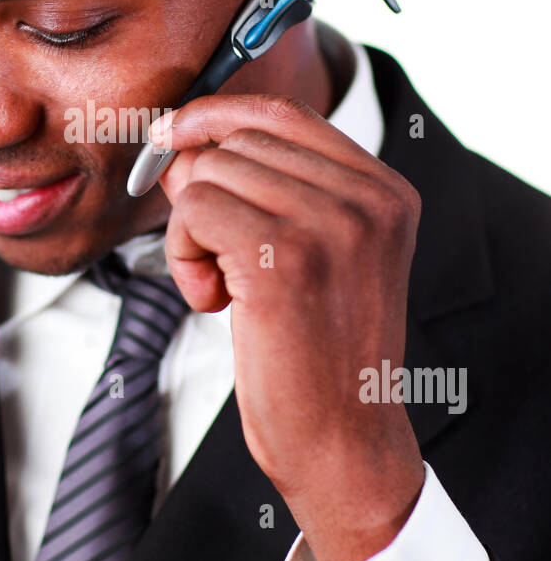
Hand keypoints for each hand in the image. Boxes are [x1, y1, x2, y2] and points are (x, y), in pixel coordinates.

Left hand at [149, 93, 424, 560]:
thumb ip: (260, 191)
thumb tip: (179, 143)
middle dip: (202, 195)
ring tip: (225, 289)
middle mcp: (369, 199)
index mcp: (386, 192)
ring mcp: (331, 224)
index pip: (284, 114)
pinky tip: (214, 302)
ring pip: (209, 175)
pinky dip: (183, 257)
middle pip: (238, 142)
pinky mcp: (283, 257)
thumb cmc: (318, 358)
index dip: (216, 116)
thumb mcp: (310, 255)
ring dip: (192, 234)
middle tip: (217, 261)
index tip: (174, 138)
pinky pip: (195, 211)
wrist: (342, 445)